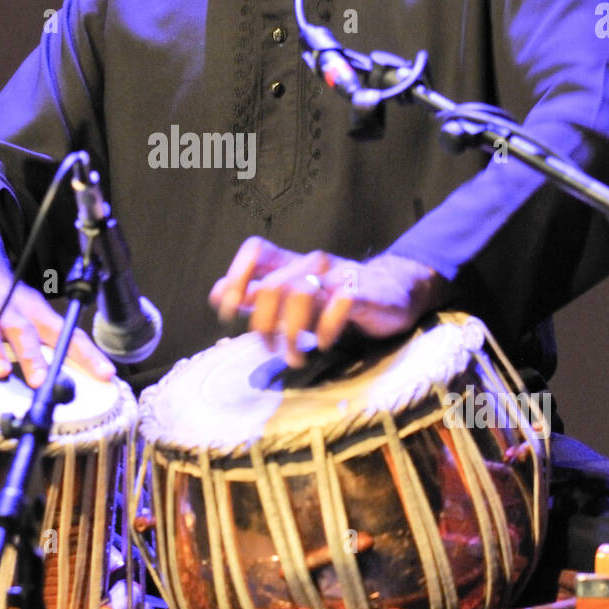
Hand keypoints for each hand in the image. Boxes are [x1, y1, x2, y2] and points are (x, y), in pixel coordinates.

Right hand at [0, 226, 114, 386]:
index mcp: (33, 311)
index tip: (105, 374)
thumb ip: (50, 345)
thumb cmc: (2, 297)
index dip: (87, 354)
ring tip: (0, 371)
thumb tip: (77, 383)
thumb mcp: (30, 312)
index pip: (65, 332)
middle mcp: (7, 310)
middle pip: (23, 330)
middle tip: (40, 380)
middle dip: (32, 356)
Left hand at [209, 236, 448, 366]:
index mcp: (291, 262)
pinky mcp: (362, 290)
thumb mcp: (292, 298)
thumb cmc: (334, 298)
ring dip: (292, 334)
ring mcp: (337, 275)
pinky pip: (339, 303)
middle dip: (263, 324)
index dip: (235, 278)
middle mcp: (311, 263)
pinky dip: (326, 329)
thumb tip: (214, 293)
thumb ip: (255, 296)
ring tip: (295, 358)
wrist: (394, 292)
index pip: (256, 249)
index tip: (227, 315)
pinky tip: (324, 344)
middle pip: (272, 285)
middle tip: (270, 349)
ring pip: (301, 293)